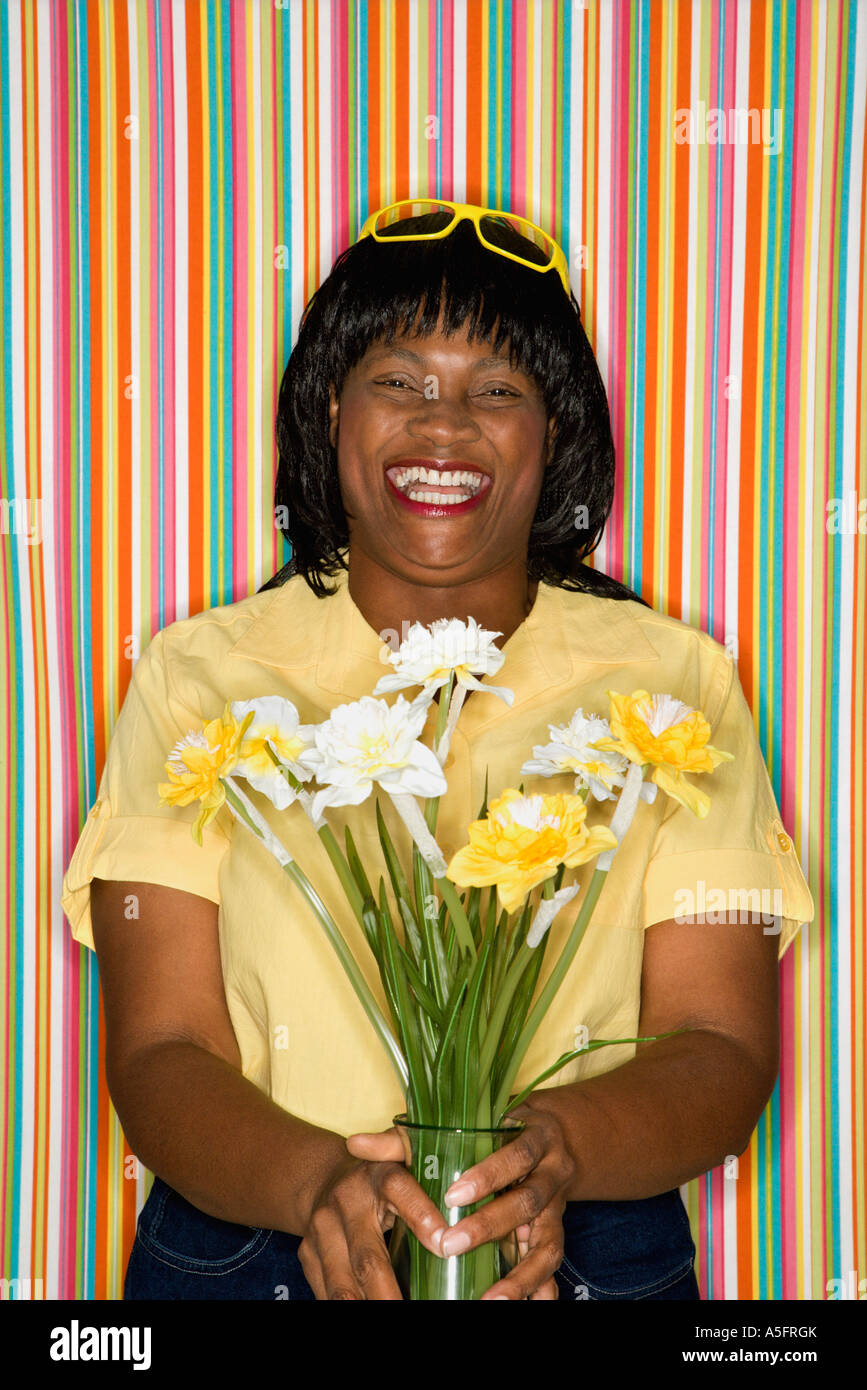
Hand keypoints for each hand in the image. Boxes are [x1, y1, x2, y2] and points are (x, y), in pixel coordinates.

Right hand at [298, 1141, 449, 1299]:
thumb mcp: (400, 1157)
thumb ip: (424, 1160)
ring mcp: (322, 1231)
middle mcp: (345, 1201)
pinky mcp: (308, 1255)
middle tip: (417, 1308)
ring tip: (396, 1316)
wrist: (322, 1179)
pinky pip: (327, 1293)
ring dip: (368, 1305)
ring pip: (343, 1285)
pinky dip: (350, 1307)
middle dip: (390, 1293)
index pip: (399, 1189)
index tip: (445, 1246)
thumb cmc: (378, 1176)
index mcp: (377, 1174)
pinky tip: (370, 1309)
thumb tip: (455, 1185)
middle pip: (368, 1258)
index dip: (422, 1217)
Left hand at [347, 1099, 575, 1300]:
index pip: (515, 1155)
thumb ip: (407, 1139)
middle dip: (491, 1226)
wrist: (550, 1140)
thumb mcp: (460, 1129)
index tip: (452, 1195)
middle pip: (528, 1202)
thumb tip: (355, 1143)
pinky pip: (553, 1269)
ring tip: (490, 1299)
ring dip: (521, 1275)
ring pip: (547, 1244)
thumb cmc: (492, 1136)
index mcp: (534, 1138)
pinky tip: (527, 1308)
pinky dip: (540, 1291)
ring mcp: (558, 1210)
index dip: (489, 1175)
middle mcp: (553, 1174)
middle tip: (451, 1246)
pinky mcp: (555, 1237)